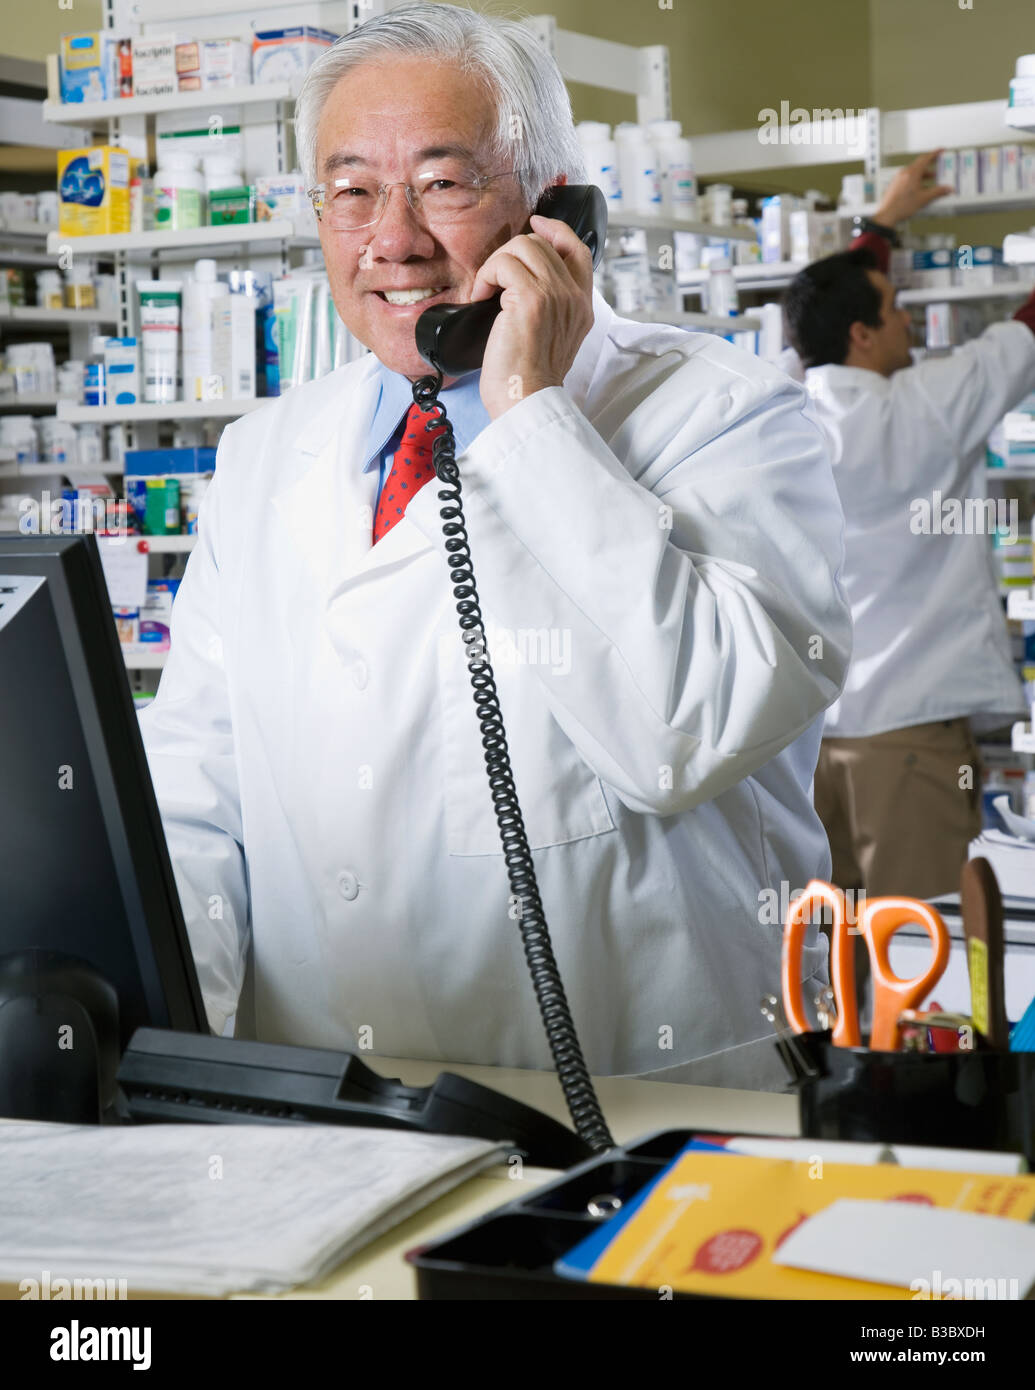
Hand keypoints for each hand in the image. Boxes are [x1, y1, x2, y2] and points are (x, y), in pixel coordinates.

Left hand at [468, 212, 594, 419]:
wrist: (526, 400)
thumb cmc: (529, 379)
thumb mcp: (552, 338)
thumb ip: (551, 307)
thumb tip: (520, 280)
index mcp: (583, 306)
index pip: (578, 249)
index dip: (555, 229)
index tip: (535, 224)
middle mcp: (574, 297)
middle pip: (542, 244)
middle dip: (510, 254)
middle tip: (494, 280)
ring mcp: (556, 295)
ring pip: (522, 247)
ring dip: (496, 264)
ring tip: (487, 291)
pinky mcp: (532, 299)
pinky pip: (503, 264)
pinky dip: (486, 276)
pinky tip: (481, 297)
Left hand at [874, 150, 953, 226]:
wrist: (887, 215)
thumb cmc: (901, 206)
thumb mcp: (924, 199)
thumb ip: (937, 192)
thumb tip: (947, 189)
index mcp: (912, 173)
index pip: (926, 158)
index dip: (935, 153)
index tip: (941, 151)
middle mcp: (904, 173)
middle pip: (920, 164)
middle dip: (930, 165)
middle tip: (937, 166)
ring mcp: (898, 178)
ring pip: (913, 172)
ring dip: (923, 174)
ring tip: (931, 180)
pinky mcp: (895, 184)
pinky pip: (907, 177)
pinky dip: (916, 179)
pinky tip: (920, 188)